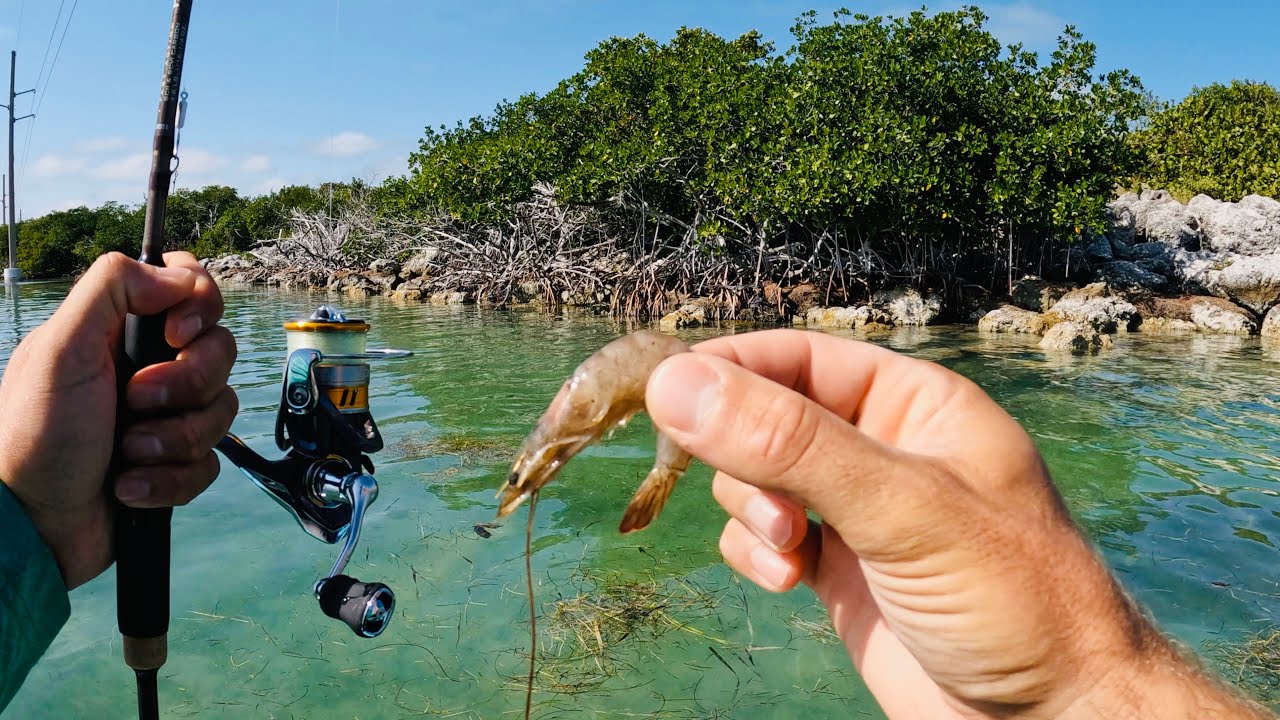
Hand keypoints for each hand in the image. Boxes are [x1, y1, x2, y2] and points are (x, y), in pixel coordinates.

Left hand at [0, 252, 237, 589]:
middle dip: (186, 383)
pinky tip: (129, 487)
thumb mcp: (59, 349)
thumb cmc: (33, 436)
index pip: (189, 287)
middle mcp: (148, 367)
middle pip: (220, 350)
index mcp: (120, 331)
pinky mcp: (176, 463)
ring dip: (174, 438)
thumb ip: (111, 289)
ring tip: (127, 453)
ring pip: (222, 409)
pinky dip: (170, 479)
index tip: (175, 334)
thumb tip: (175, 274)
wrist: (31, 526)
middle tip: (135, 401)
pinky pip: (210, 463)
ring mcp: (165, 417)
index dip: (200, 305)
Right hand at [645, 329, 1263, 718]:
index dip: (732, 370)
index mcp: (914, 404)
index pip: (799, 358)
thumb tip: (677, 385)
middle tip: (762, 502)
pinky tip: (786, 581)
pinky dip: (757, 555)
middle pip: (765, 418)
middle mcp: (881, 448)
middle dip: (746, 459)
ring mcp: (857, 512)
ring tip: (788, 552)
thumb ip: (790, 445)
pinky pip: (763, 538)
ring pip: (756, 481)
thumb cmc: (1014, 598)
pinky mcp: (838, 569)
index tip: (666, 393)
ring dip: (752, 512)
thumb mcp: (901, 508)